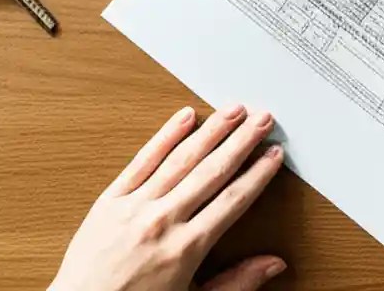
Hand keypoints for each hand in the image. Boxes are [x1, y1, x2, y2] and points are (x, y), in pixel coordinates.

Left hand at [49, 105, 285, 290]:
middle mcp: (162, 221)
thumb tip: (273, 264)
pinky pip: (141, 161)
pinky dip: (164, 137)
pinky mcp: (110, 200)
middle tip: (262, 119)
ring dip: (210, 131)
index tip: (274, 154)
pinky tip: (183, 118)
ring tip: (232, 110)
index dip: (257, 175)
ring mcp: (135, 206)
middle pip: (212, 171)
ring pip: (181, 159)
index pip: (232, 201)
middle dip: (241, 142)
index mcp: (186, 248)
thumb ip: (236, 282)